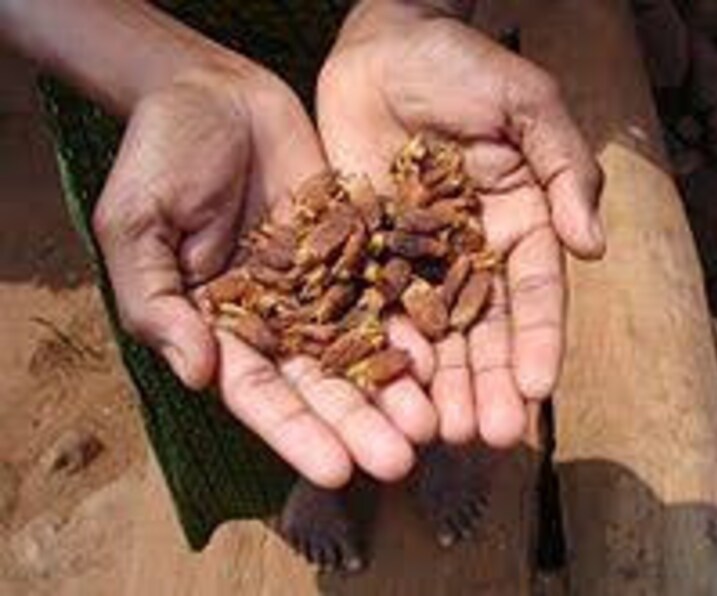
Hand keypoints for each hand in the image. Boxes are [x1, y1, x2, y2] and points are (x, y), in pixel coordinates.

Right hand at [93, 63, 429, 486]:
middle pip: (322, 382)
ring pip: (363, 346)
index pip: (260, 394)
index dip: (298, 433)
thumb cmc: (158, 157)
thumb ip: (159, 302)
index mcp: (220, 326)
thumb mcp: (136, 226)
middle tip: (402, 460)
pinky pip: (386, 287)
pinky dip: (413, 320)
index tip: (338, 470)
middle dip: (360, 423)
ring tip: (434, 422)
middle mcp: (277, 317)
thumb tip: (197, 373)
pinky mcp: (355, 245)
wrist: (210, 92)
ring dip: (396, 387)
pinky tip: (444, 353)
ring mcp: (321, 283)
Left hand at [317, 1, 604, 446]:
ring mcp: (414, 258)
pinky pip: (371, 306)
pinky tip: (382, 391)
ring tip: (438, 433)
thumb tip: (593, 247)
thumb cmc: (462, 64)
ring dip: (437, 385)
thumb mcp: (527, 107)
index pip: (533, 295)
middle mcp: (469, 253)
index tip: (537, 391)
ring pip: (430, 333)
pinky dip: (379, 350)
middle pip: (482, 330)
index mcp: (519, 223)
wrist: (382, 46)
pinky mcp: (364, 252)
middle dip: (486, 384)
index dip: (538, 343)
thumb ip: (564, 170)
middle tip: (484, 436)